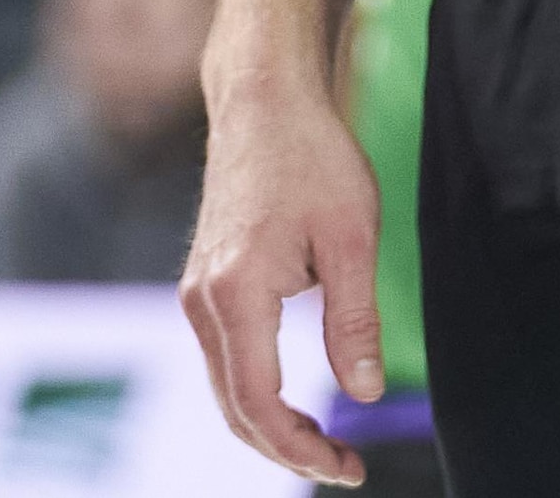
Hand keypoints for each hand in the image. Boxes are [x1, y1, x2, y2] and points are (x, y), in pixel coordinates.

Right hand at [178, 69, 383, 486]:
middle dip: (287, 450)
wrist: (263, 98)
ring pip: (224, 388)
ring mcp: (196, 291)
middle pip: (234, 408)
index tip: (349, 466)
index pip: (259, 404)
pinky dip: (254, 393)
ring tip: (328, 444)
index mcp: (235, 293)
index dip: (302, 449)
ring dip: (270, 425)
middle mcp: (202, 300)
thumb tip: (364, 395)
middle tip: (345, 466)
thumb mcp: (351, 239)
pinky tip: (297, 401)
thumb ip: (354, 323)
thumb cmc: (312, 157)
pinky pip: (222, 359)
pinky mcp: (203, 282)